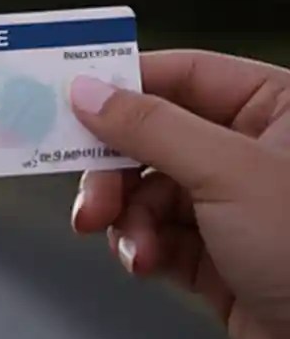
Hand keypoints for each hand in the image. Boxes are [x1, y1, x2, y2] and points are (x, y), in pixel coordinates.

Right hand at [69, 50, 289, 338]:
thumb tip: (88, 91)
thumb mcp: (228, 174)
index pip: (183, 75)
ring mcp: (237, 205)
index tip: (70, 101)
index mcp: (279, 110)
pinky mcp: (220, 255)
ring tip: (130, 245)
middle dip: (113, 171)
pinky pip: (156, 234)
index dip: (124, 87)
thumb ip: (151, 126)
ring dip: (126, 217)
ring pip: (147, 190)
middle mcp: (257, 152)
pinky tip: (146, 263)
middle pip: (152, 137)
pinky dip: (140, 246)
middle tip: (91, 193)